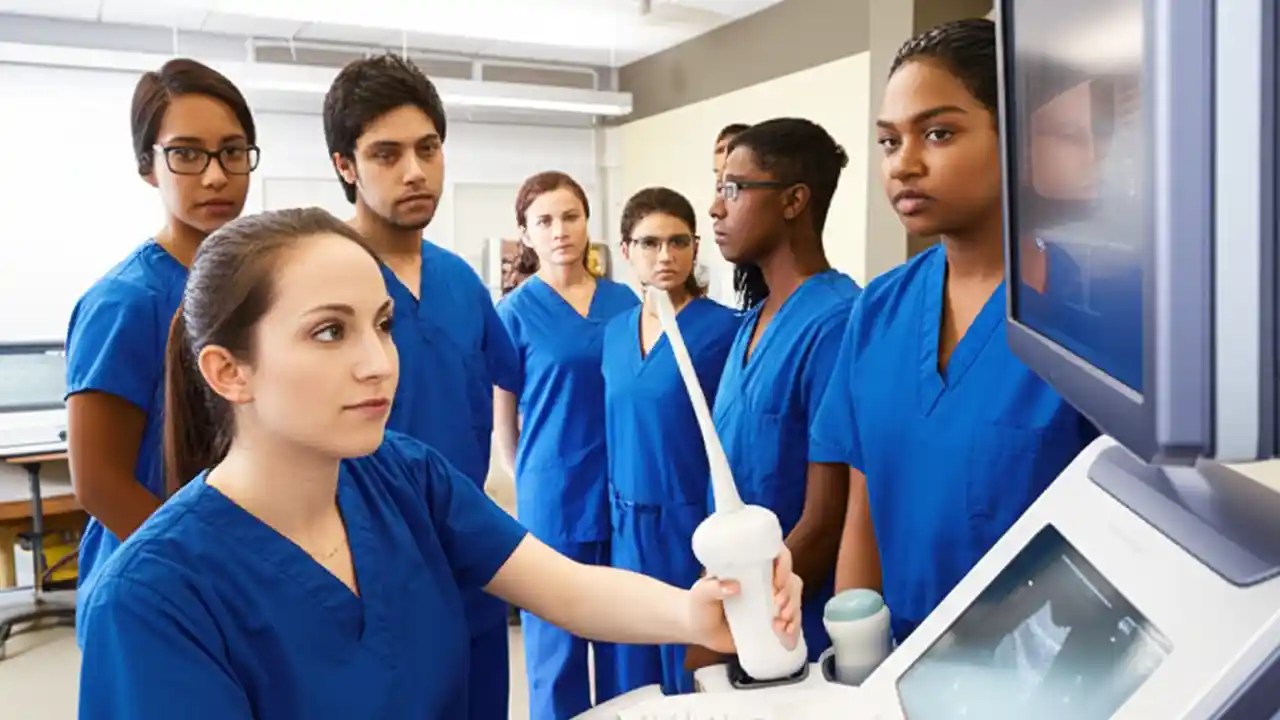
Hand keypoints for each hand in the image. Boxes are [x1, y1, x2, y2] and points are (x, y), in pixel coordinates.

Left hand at [686, 546, 802, 654]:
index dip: (784, 564)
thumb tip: (734, 586)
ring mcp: (770, 603)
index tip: (777, 581)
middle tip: (779, 607)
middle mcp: (765, 582)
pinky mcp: (772, 623)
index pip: (776, 554)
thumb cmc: (699, 605)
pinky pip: (791, 624)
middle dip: (791, 594)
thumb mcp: (701, 593)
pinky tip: (785, 635)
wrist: (699, 630)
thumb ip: (712, 587)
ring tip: (779, 626)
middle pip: (791, 580)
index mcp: (751, 567)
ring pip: (795, 602)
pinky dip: (793, 630)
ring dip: (794, 612)